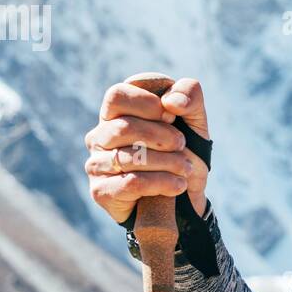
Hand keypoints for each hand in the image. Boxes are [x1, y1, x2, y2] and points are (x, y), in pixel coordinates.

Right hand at [85, 76, 210, 224]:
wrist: (187, 197)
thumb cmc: (186, 152)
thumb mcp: (195, 118)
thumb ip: (189, 95)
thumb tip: (171, 101)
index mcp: (116, 113)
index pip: (117, 95)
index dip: (148, 104)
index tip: (172, 116)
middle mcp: (100, 136)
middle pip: (124, 128)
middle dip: (162, 136)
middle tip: (182, 145)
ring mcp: (96, 164)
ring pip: (128, 157)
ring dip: (167, 162)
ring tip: (186, 169)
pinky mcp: (101, 191)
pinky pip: (131, 183)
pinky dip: (161, 183)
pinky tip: (177, 185)